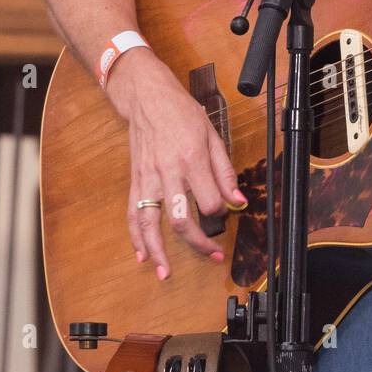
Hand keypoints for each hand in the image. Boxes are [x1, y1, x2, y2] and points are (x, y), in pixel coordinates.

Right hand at [109, 52, 246, 280]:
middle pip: (180, 219)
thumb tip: (238, 200)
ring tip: (165, 273)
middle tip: (212, 256)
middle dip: (198, 243)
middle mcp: (168, 172)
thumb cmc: (182, 114)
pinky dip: (135, 236)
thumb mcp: (212, 135)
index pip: (209, 201)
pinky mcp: (135, 181)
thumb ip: (224, 171)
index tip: (227, 211)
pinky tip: (141, 254)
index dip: (221, 212)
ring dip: (158, 251)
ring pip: (150, 223)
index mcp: (191, 159)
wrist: (147, 98)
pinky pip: (133, 213)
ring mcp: (148, 179)